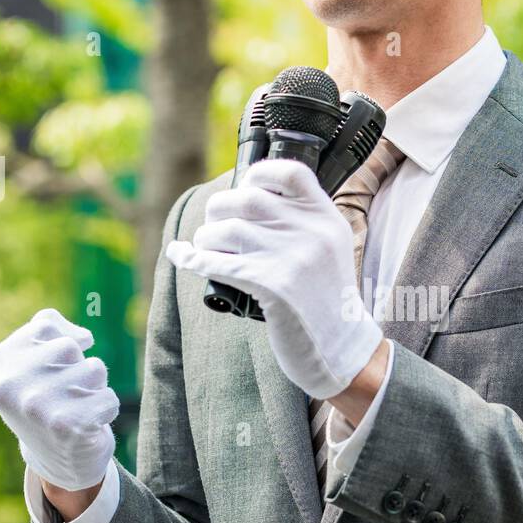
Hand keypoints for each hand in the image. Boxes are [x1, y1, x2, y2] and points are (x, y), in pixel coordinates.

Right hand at [0, 308, 119, 492]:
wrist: (59, 461)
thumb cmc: (50, 398)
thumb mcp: (34, 358)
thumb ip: (48, 326)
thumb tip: (82, 337)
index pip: (45, 326)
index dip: (60, 347)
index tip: (46, 374)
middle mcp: (7, 386)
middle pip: (70, 347)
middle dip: (78, 367)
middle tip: (64, 395)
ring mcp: (35, 406)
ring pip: (94, 368)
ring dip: (94, 388)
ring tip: (75, 408)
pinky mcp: (66, 426)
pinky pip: (109, 397)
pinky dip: (106, 409)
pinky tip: (87, 426)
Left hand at [167, 159, 383, 399]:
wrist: (341, 350)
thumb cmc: (327, 302)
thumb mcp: (330, 251)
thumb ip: (302, 224)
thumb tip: (246, 200)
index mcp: (326, 219)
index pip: (290, 172)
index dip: (258, 174)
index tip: (244, 189)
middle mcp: (311, 233)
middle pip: (247, 199)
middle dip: (219, 210)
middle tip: (215, 227)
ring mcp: (291, 258)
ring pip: (227, 229)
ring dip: (205, 238)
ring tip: (206, 250)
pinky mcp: (271, 285)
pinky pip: (216, 262)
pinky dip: (191, 258)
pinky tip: (181, 255)